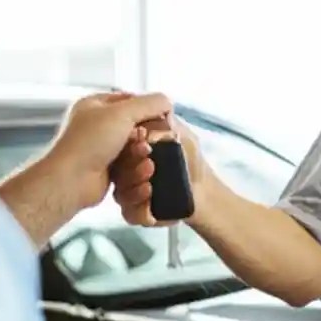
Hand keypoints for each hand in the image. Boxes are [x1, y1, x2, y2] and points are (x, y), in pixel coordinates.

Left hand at [46, 92, 173, 210]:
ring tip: (143, 167)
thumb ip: (150, 104)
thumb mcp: (122, 113)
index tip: (162, 120)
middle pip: (136, 129)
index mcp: (95, 106)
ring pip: (136, 152)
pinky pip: (131, 172)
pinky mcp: (107, 173)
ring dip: (143, 161)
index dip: (148, 110)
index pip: (130, 101)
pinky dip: (137, 177)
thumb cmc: (89, 143)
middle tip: (145, 148)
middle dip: (145, 141)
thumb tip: (168, 103)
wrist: (70, 182)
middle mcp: (97, 127)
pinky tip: (141, 182)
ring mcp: (101, 151)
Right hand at [111, 112, 205, 226]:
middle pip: (117, 171)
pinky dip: (139, 210)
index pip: (120, 147)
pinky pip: (130, 213)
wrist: (204, 190)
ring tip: (149, 185)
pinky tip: (149, 204)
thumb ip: (168, 123)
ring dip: (134, 189)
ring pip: (121, 193)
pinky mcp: (138, 210)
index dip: (129, 145)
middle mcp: (128, 171)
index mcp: (133, 151)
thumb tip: (157, 108)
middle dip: (131, 168)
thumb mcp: (182, 135)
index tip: (143, 143)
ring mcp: (131, 192)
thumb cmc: (191, 161)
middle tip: (149, 163)